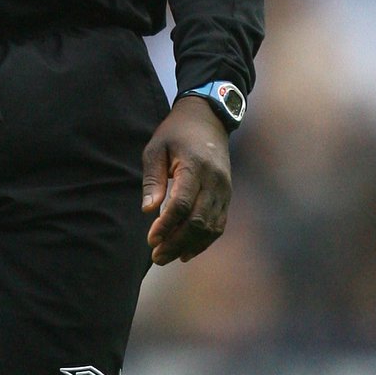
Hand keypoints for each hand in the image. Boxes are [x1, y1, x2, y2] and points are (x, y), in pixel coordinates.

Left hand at [141, 95, 232, 264]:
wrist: (208, 118)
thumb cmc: (176, 132)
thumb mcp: (156, 148)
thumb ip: (152, 180)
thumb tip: (149, 210)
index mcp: (195, 167)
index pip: (181, 205)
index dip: (166, 226)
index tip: (150, 240)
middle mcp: (214, 180)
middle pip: (197, 221)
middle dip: (176, 242)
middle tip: (156, 256)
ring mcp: (224, 189)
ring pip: (210, 226)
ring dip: (189, 246)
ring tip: (168, 256)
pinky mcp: (227, 194)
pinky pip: (219, 223)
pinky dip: (204, 240)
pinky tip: (187, 251)